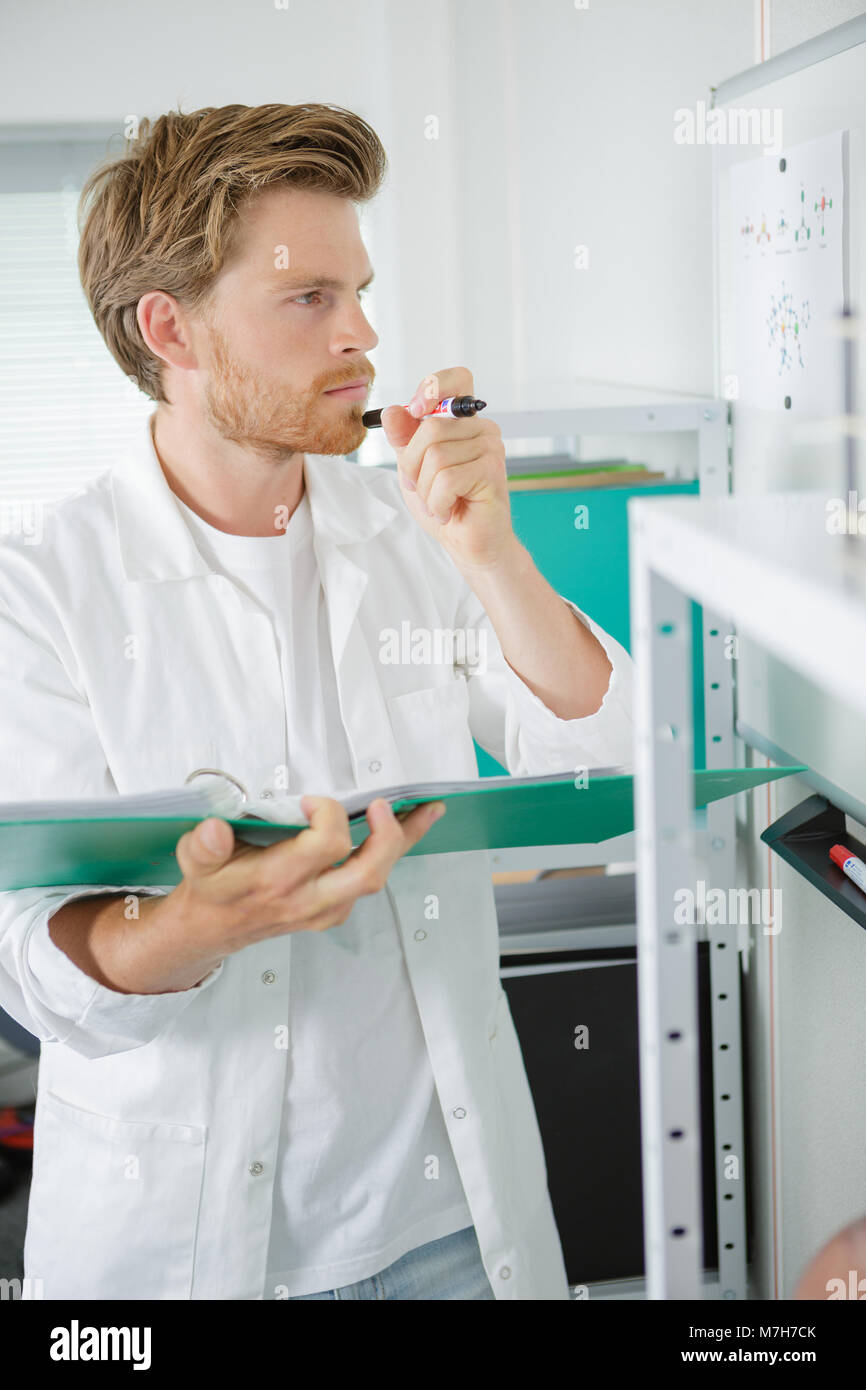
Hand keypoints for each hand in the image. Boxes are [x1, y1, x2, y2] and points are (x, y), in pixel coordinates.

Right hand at [171, 795, 445, 953]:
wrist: (212, 928)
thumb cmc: (211, 888)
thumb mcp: (195, 862)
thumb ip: (204, 845)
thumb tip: (213, 829)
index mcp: (278, 881)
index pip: (326, 846)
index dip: (328, 815)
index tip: (312, 801)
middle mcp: (307, 899)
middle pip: (367, 874)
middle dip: (389, 836)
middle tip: (388, 803)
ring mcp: (324, 908)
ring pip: (375, 879)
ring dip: (401, 842)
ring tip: (425, 810)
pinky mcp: (332, 909)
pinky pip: (368, 882)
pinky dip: (388, 853)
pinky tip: (401, 829)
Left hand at [380, 366, 514, 571]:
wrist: (467, 542)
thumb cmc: (444, 501)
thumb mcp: (412, 465)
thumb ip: (403, 437)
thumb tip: (392, 411)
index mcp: (463, 420)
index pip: (457, 378)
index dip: (433, 387)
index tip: (416, 410)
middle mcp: (482, 428)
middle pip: (431, 428)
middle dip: (412, 464)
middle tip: (420, 486)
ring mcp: (491, 448)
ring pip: (436, 456)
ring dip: (425, 488)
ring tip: (438, 500)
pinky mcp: (493, 472)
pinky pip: (447, 479)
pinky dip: (438, 501)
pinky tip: (448, 510)